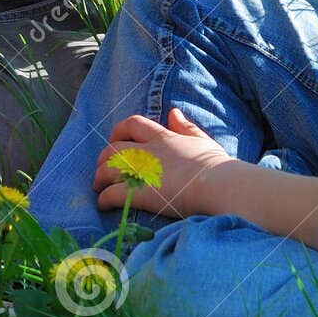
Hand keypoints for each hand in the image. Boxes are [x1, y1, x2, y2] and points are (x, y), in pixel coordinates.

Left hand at [93, 109, 232, 218]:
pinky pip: (112, 194)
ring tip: (98, 187)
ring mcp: (141, 171)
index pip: (132, 124)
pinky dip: (104, 199)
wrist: (218, 184)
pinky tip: (103, 204)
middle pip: (113, 148)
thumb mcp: (202, 140)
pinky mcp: (139, 193)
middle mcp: (147, 151)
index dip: (119, 131)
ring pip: (107, 169)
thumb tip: (174, 112)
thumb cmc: (216, 165)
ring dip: (99, 178)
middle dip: (103, 158)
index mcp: (162, 137)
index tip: (116, 140)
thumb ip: (186, 127)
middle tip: (102, 169)